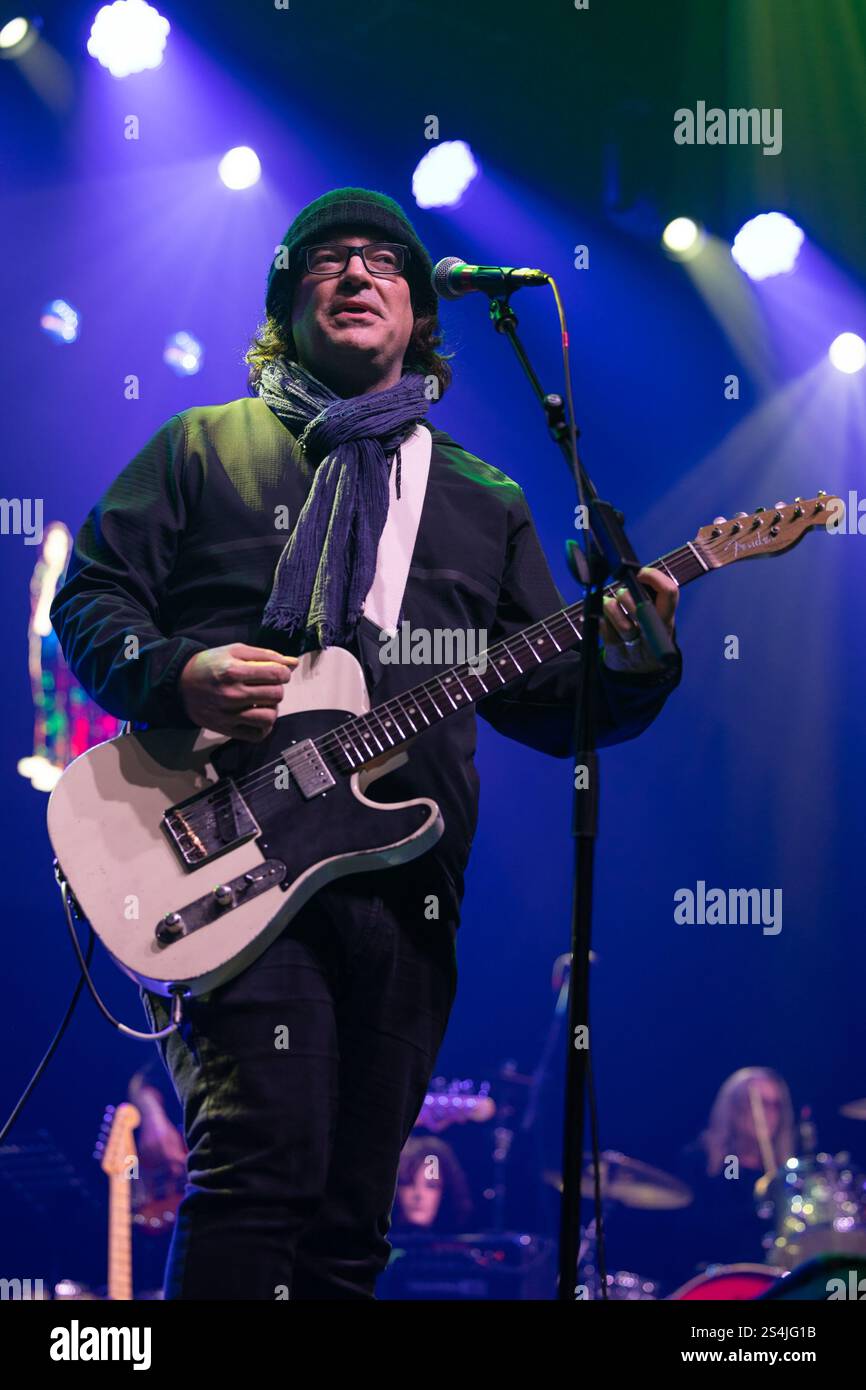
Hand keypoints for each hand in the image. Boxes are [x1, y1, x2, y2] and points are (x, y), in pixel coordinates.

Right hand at [179, 642, 297, 741]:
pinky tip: (258, 716)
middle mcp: (232, 694)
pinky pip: (257, 735)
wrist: (181, 684)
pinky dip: (263, 727)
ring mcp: (229, 715)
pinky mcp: (226, 729)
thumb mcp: (235, 650)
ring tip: (263, 702)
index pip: (277, 674)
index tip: (276, 673)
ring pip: (270, 717)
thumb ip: (266, 655)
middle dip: (277, 688)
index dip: (283, 673)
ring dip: (272, 708)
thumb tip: (294, 663)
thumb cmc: (211, 664)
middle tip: (266, 686)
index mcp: (234, 671)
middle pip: (276, 695)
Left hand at [600, 567, 678, 670]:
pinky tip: (599, 616)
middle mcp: (655, 634)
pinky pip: (606, 632)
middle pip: (643, 609)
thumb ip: (648, 594)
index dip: (654, 577)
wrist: (640, 670)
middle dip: (627, 595)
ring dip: (611, 608)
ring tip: (609, 604)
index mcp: (667, 618)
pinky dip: (600, 619)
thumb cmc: (646, 632)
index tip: (639, 573)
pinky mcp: (617, 653)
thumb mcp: (655, 615)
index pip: (669, 593)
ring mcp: (636, 646)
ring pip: (623, 625)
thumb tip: (631, 571)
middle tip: (621, 593)